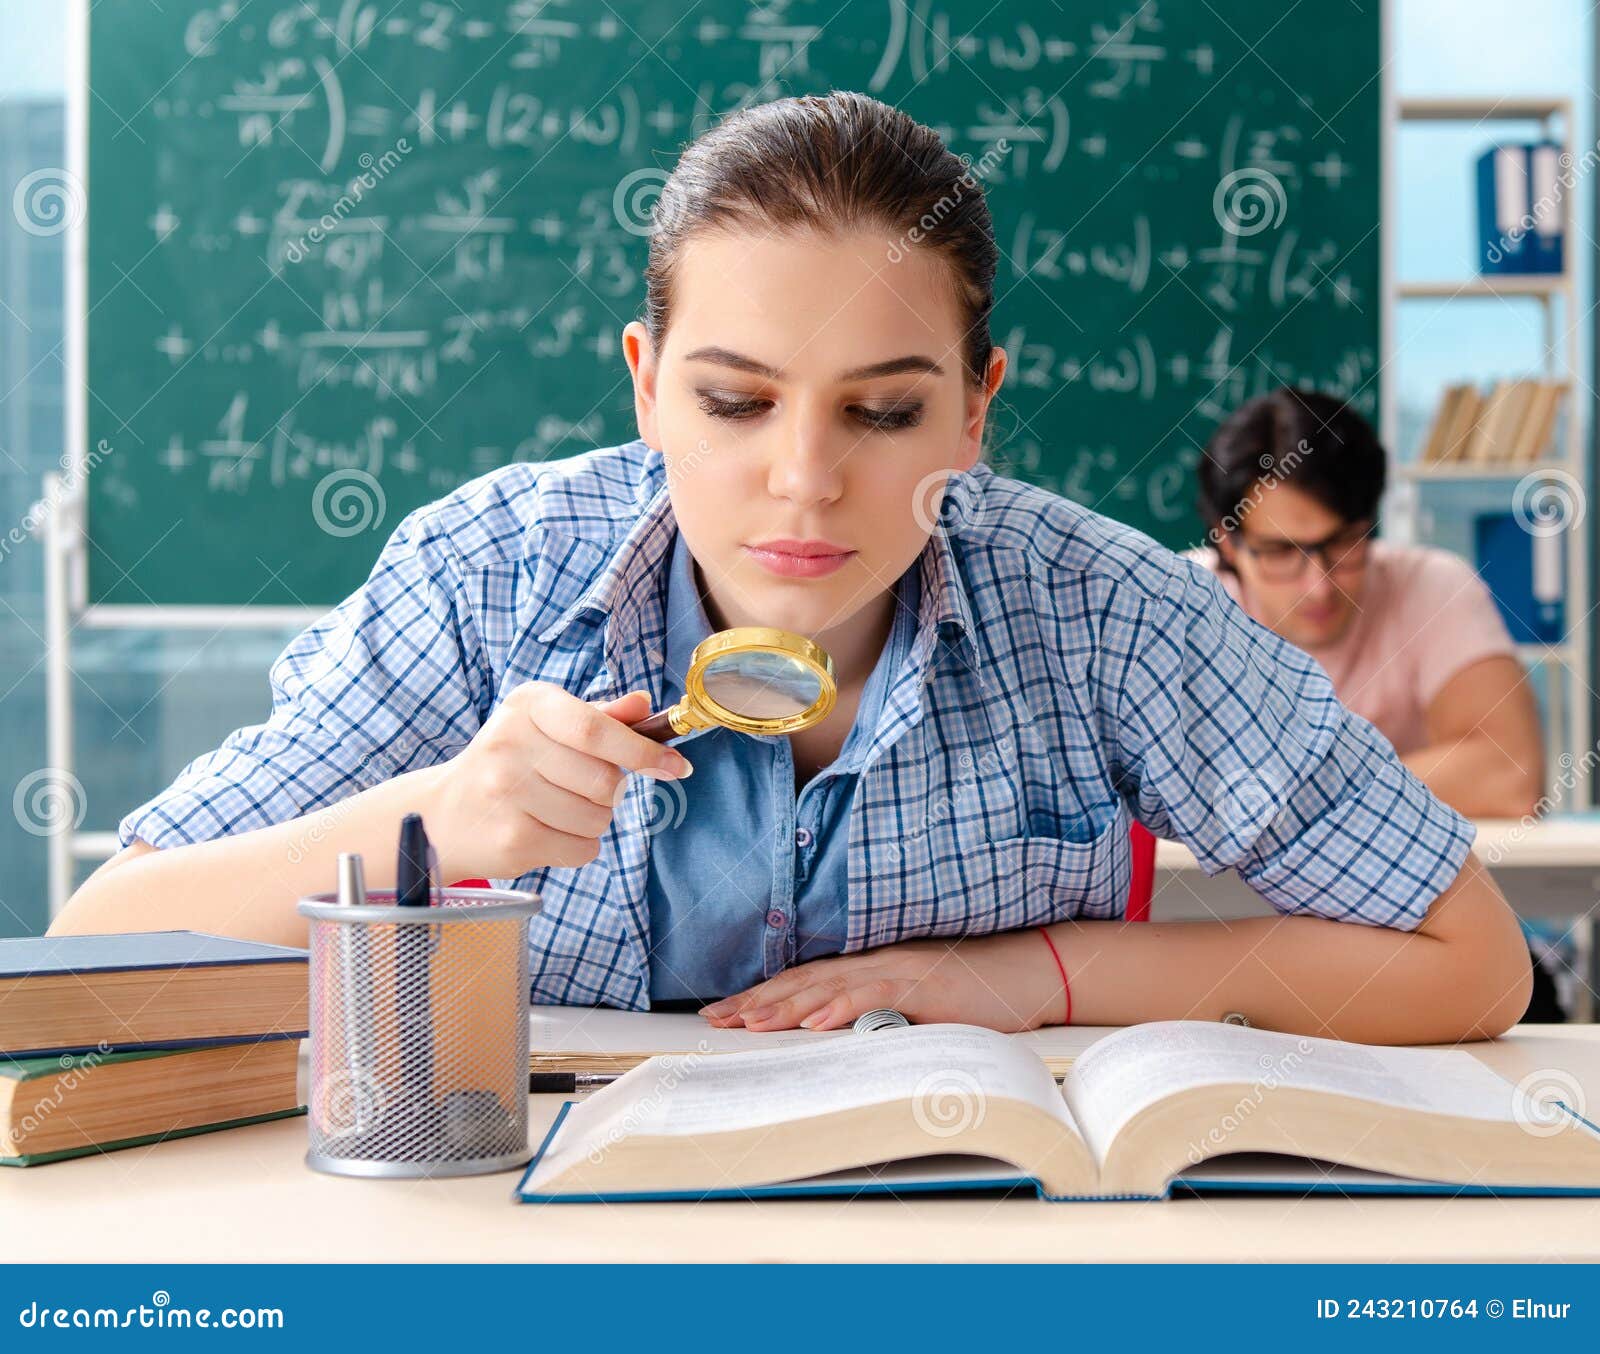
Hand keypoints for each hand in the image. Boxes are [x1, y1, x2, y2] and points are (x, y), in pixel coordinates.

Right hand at [417, 683, 692, 880]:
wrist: (442, 815)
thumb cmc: (507, 764)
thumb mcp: (545, 726)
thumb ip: (598, 717)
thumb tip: (643, 704)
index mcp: (527, 706)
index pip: (598, 730)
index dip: (644, 752)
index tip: (677, 767)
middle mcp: (511, 744)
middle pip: (605, 780)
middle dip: (610, 792)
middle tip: (581, 789)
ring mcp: (508, 793)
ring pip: (598, 819)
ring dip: (592, 821)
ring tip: (555, 810)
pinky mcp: (512, 838)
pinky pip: (582, 849)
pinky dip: (576, 846)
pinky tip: (545, 831)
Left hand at [698, 929, 1065, 1032]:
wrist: (1032, 969)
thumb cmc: (979, 990)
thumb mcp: (919, 1003)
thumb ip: (881, 1013)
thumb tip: (840, 1037)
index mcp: (872, 965)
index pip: (806, 980)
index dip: (763, 995)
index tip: (725, 1011)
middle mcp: (877, 961)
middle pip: (804, 980)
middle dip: (757, 1001)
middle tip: (715, 1019)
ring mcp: (898, 969)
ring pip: (828, 986)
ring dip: (785, 1006)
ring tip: (748, 1023)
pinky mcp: (923, 984)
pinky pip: (873, 995)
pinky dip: (840, 1008)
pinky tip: (813, 1022)